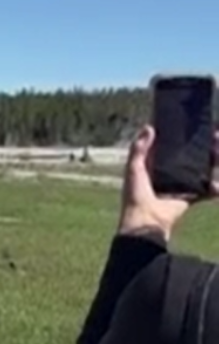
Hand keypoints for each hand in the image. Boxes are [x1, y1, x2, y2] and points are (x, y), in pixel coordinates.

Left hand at [118, 125, 216, 240]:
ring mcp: (181, 185)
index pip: (168, 146)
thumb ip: (139, 148)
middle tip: (214, 133)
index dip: (178, 135)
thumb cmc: (135, 194)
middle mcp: (169, 174)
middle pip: (190, 156)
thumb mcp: (134, 168)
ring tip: (218, 147)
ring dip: (213, 160)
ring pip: (202, 169)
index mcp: (153, 165)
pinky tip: (217, 182)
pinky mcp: (191, 196)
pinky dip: (214, 186)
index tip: (190, 122)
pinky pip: (207, 190)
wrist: (146, 220)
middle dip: (203, 145)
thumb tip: (150, 127)